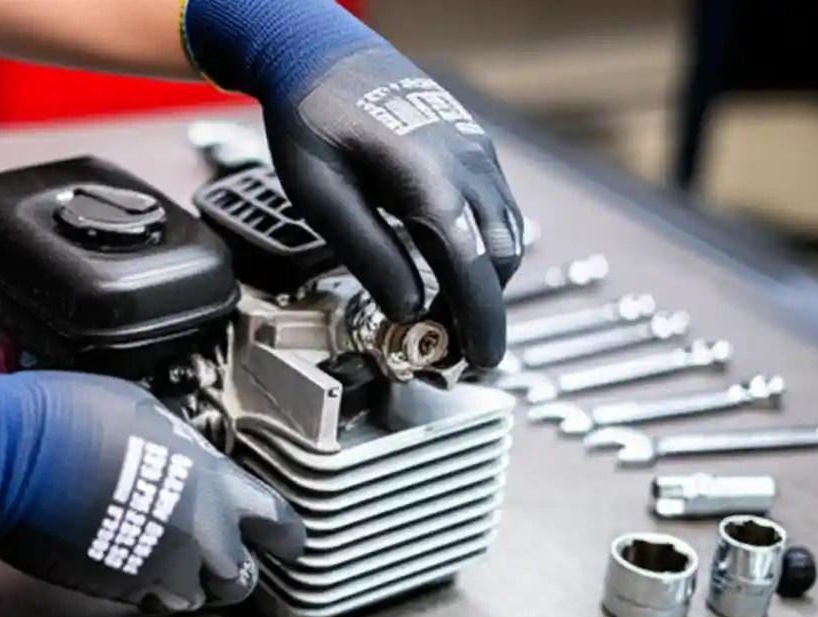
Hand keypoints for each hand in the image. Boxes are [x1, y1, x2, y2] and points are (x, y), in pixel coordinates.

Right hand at [0, 371, 304, 611]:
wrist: (16, 454)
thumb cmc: (71, 417)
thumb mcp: (147, 410)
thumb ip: (181, 446)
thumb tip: (181, 451)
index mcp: (214, 482)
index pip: (279, 521)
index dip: (285, 532)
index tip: (285, 536)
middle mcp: (199, 533)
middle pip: (244, 576)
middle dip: (237, 566)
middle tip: (225, 554)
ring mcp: (159, 567)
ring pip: (199, 597)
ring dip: (193, 582)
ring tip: (174, 558)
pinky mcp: (118, 588)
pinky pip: (151, 599)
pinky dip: (152, 587)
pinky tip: (135, 560)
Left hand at [183, 0, 524, 367]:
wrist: (321, 55)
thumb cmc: (312, 121)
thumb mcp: (322, 197)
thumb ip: (368, 254)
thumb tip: (405, 309)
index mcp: (429, 183)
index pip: (472, 271)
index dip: (479, 322)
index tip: (478, 360)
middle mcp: (467, 165)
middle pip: (498, 259)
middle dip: (482, 308)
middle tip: (450, 347)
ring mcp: (476, 152)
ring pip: (505, 233)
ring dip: (484, 278)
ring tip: (445, 313)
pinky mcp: (473, 146)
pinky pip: (496, 207)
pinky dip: (483, 245)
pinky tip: (449, 263)